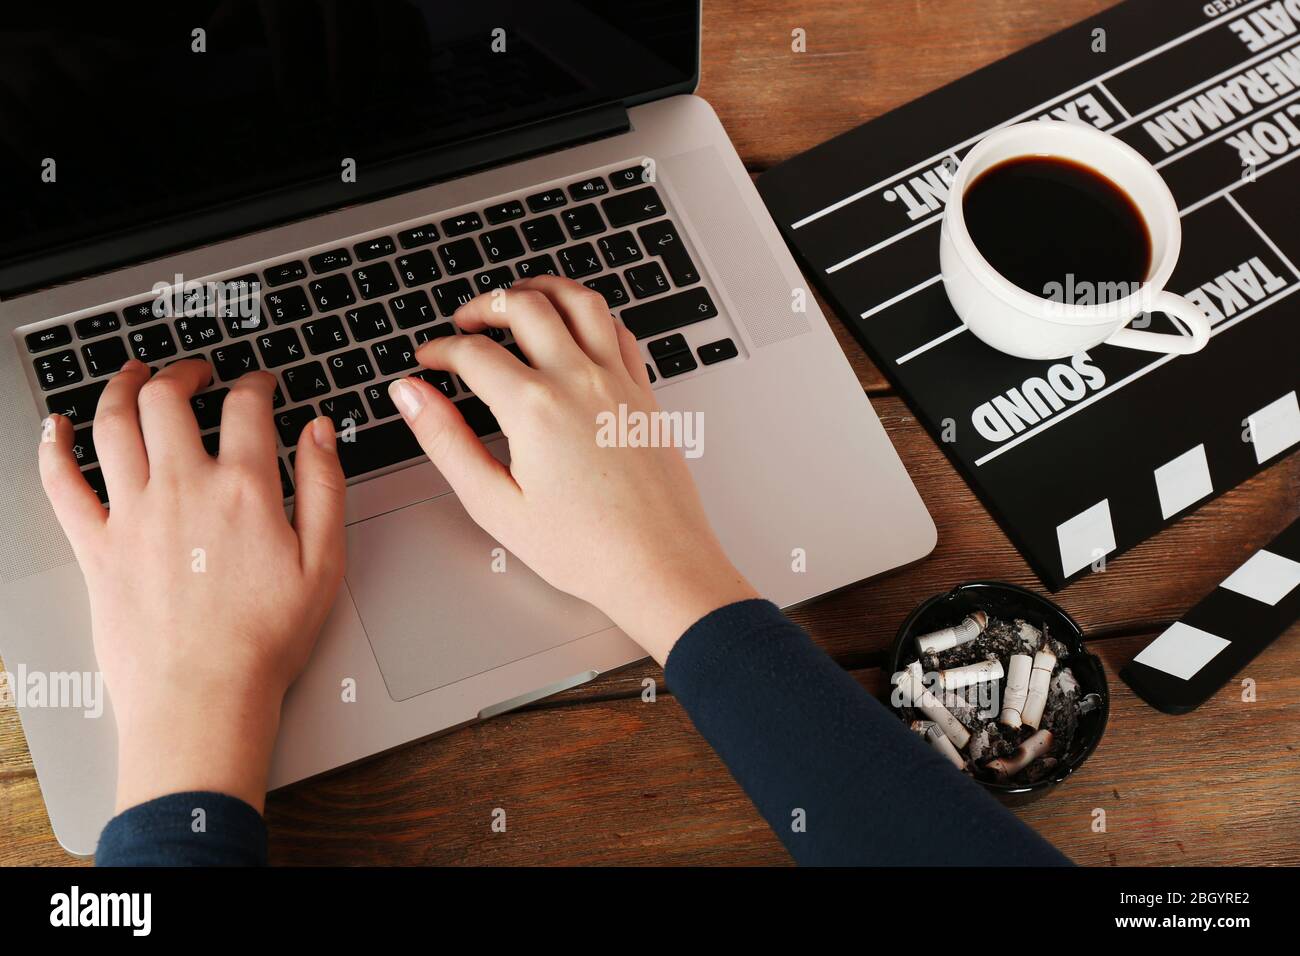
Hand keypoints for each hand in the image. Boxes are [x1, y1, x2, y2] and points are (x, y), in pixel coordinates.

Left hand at [38, 359, 345, 811]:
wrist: (202, 698)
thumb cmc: (265, 641)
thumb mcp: (324, 563)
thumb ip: (324, 488)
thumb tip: (321, 434)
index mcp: (243, 490)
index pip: (246, 407)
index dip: (257, 384)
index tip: (262, 385)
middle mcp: (182, 488)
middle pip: (168, 400)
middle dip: (182, 373)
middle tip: (194, 373)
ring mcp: (132, 514)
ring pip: (112, 424)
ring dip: (120, 387)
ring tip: (132, 375)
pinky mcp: (95, 546)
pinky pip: (61, 482)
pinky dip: (53, 446)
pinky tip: (55, 427)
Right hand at [387, 276, 756, 663]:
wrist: (660, 566)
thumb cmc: (586, 549)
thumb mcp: (496, 504)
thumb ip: (447, 442)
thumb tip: (412, 396)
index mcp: (535, 408)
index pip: (473, 353)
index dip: (440, 350)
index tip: (428, 360)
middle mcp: (579, 381)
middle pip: (525, 306)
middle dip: (485, 304)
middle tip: (465, 321)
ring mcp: (619, 382)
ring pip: (580, 301)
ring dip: (542, 289)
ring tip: (518, 299)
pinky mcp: (645, 394)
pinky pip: (619, 330)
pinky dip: (591, 314)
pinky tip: (577, 327)